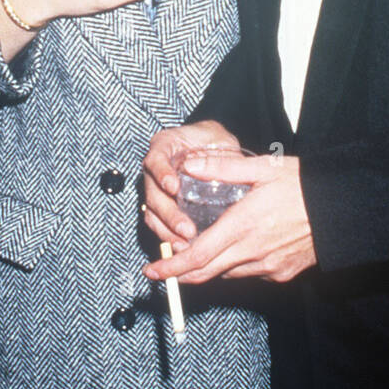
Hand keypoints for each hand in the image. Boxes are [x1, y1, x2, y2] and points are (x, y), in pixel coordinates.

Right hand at [142, 121, 239, 245]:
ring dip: (167, 231)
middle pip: (152, 193)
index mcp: (163, 146)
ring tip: (185, 245)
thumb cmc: (212, 140)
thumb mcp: (220, 139)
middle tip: (186, 229)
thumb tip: (236, 172)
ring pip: (152, 212)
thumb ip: (225, 154)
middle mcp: (154, 168)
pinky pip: (158, 224)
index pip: (156, 159)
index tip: (173, 187)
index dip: (162, 174)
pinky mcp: (161, 206)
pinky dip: (168, 237)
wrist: (206, 145)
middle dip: (168, 214)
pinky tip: (182, 248)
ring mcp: (155, 188)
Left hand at [142, 151, 316, 283]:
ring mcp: (268, 267)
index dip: (171, 267)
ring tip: (201, 247)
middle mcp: (253, 252)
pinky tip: (239, 246)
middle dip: (180, 272)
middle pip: (206, 273)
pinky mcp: (281, 274)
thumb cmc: (305, 185)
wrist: (343, 210)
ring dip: (209, 266)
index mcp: (244, 225)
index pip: (197, 256)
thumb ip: (223, 168)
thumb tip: (189, 166)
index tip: (151, 270)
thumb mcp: (264, 168)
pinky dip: (235, 265)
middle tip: (163, 266)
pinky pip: (248, 274)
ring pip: (226, 274)